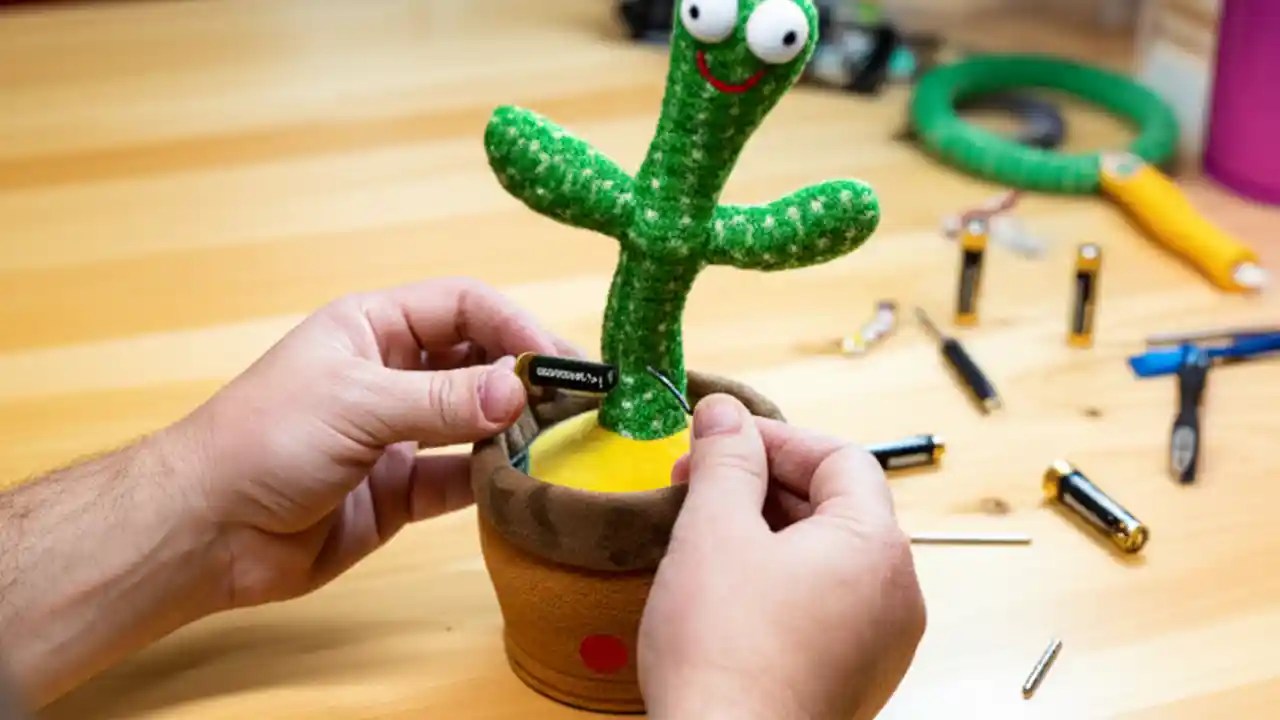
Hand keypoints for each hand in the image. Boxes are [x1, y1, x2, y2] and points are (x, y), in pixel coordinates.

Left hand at [171, 277, 570, 608]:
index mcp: (375, 328)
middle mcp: (392, 375)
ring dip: (516, 430)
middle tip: (580, 402)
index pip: (464, 308)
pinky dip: (490, 481)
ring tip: (566, 442)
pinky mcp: (399, 492)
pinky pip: (459, 480)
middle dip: (526, 377)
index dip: (514, 326)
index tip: (558, 360)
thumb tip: (519, 390)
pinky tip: (522, 484)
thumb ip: (441, 400)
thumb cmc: (265, 440)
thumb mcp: (357, 404)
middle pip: (478, 363)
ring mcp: (398, 435)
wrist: (206, 531)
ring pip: (475, 423)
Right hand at [638, 394, 925, 719]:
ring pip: (827, 556)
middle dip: (765, 484)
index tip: (720, 441)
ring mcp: (880, 642)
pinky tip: (726, 589)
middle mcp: (896, 593)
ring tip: (705, 534)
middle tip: (699, 484)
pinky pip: (824, 602)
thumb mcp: (713, 531)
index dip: (776, 439)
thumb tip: (724, 413)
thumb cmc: (724, 652)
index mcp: (875, 547)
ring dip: (768, 531)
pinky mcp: (854, 675)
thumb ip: (724, 460)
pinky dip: (780, 579)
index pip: (840, 458)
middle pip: (837, 506)